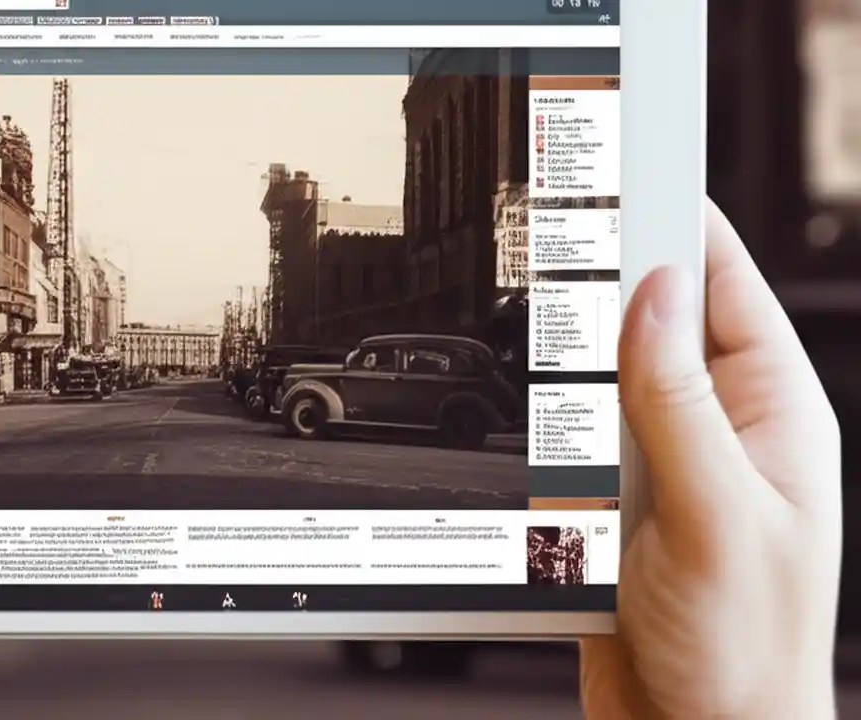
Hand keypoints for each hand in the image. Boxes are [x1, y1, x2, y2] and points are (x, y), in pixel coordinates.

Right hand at [581, 202, 841, 717]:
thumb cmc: (743, 650)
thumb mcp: (717, 514)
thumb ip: (679, 402)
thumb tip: (653, 296)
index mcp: (772, 418)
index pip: (726, 291)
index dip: (683, 226)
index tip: (634, 172)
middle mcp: (717, 433)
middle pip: (656, 324)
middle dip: (608, 279)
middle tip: (559, 232)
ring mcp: (663, 468)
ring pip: (604, 377)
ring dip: (570, 353)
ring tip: (533, 311)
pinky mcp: (613, 506)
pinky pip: (572, 436)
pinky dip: (544, 414)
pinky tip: (521, 403)